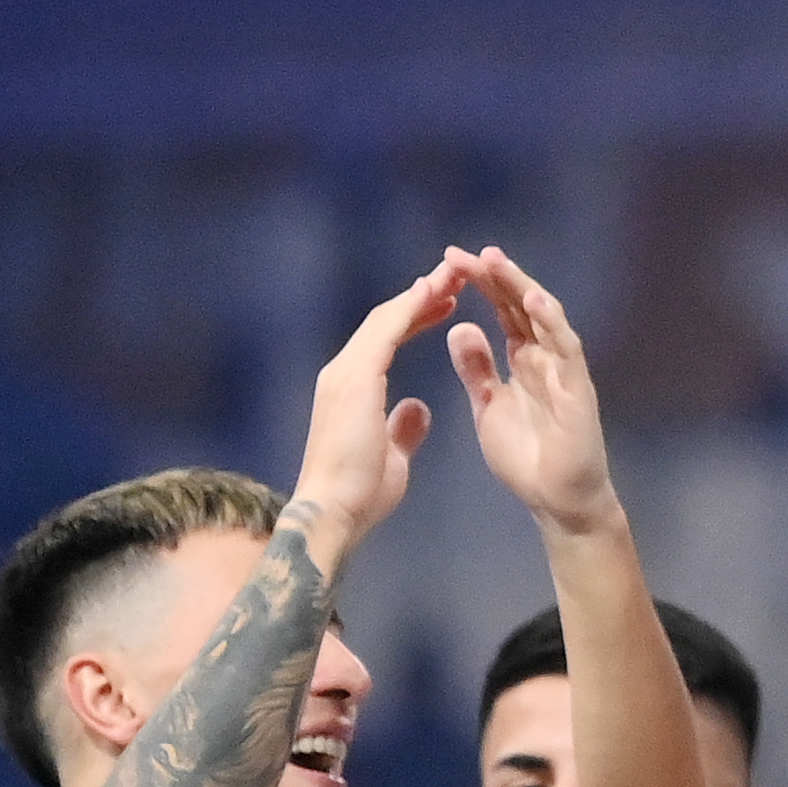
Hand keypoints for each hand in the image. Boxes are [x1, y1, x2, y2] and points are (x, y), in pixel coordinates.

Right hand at [290, 264, 474, 545]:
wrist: (333, 512)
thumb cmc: (360, 493)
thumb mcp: (392, 454)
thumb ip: (403, 428)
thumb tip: (418, 409)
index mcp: (351, 389)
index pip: (387, 339)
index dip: (415, 317)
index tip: (444, 302)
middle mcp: (343, 373)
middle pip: (386, 321)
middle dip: (420, 297)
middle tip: (455, 276)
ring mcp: (345, 373)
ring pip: (386, 319)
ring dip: (420, 294)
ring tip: (453, 274)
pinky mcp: (355, 378)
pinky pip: (386, 332)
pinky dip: (410, 308)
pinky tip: (433, 291)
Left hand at [444, 248, 621, 533]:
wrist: (556, 501)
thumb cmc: (528, 458)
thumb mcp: (489, 407)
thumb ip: (477, 370)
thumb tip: (458, 329)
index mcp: (523, 360)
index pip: (501, 312)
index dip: (478, 286)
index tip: (448, 264)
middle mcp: (546, 356)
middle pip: (519, 306)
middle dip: (492, 278)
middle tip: (461, 254)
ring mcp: (564, 369)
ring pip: (544, 317)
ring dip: (520, 287)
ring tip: (495, 262)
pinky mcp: (578, 389)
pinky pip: (566, 348)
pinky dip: (552, 323)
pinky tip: (533, 300)